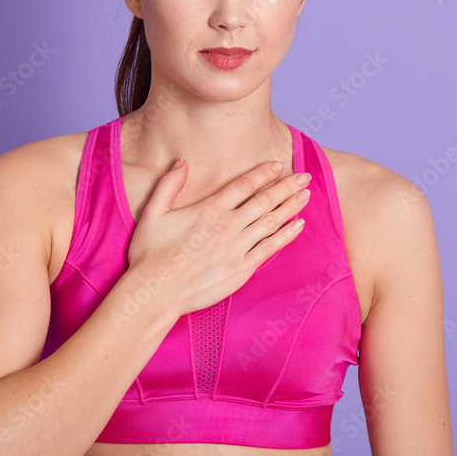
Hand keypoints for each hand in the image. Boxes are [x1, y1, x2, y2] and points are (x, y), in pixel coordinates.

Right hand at [125, 158, 311, 315]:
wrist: (155, 293)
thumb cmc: (149, 254)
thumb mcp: (152, 213)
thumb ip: (169, 184)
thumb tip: (182, 162)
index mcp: (208, 209)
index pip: (243, 185)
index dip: (263, 173)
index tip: (279, 165)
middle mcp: (227, 226)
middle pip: (264, 201)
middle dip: (287, 186)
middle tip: (305, 176)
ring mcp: (236, 248)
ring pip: (271, 222)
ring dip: (291, 206)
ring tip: (306, 195)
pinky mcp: (241, 269)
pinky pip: (270, 248)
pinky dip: (286, 235)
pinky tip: (299, 225)